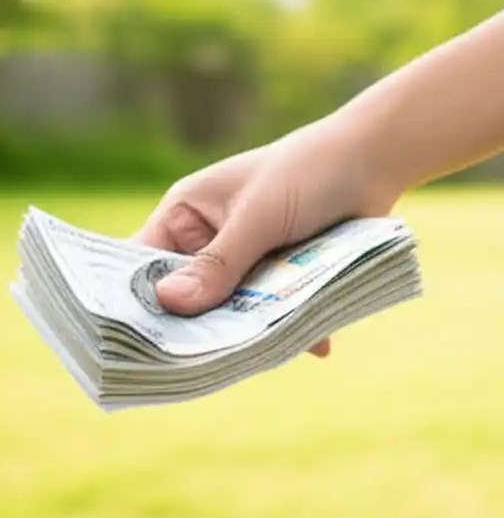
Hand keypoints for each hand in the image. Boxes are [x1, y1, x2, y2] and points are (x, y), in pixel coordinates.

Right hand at [132, 116, 399, 357]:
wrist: (377, 159)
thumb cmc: (307, 171)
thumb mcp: (258, 217)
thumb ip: (218, 263)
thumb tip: (169, 303)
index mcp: (185, 215)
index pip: (145, 262)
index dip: (141, 298)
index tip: (142, 338)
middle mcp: (207, 240)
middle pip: (190, 294)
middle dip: (203, 322)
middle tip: (208, 358)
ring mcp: (244, 260)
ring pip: (233, 309)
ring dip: (252, 328)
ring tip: (265, 354)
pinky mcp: (279, 276)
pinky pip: (274, 312)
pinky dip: (292, 328)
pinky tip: (317, 345)